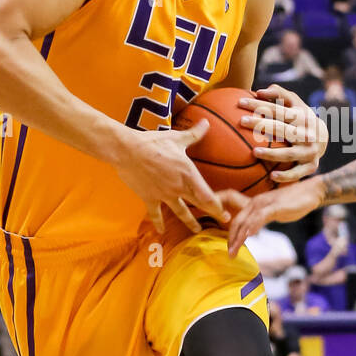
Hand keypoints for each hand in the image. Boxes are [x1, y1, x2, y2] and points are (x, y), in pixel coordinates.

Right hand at [114, 122, 230, 234]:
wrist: (129, 151)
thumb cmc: (154, 143)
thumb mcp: (177, 138)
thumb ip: (194, 134)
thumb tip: (207, 122)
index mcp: (188, 174)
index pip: (207, 195)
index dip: (218, 206)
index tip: (226, 213)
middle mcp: (179, 188)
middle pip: (199, 204)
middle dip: (212, 213)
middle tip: (223, 221)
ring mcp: (164, 195)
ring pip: (181, 212)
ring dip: (190, 222)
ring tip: (197, 231)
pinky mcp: (150, 198)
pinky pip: (156, 214)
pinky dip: (159, 223)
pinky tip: (161, 232)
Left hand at [225, 180, 325, 256]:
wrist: (310, 192)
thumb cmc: (292, 203)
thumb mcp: (272, 213)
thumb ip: (261, 220)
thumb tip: (252, 232)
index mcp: (254, 204)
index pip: (237, 220)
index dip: (231, 234)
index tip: (230, 248)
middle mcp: (256, 202)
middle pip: (238, 222)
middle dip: (232, 239)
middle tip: (229, 254)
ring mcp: (265, 204)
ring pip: (247, 221)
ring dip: (239, 237)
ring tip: (234, 250)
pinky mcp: (275, 206)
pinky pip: (260, 217)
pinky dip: (253, 226)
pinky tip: (249, 236)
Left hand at [238, 84, 329, 182]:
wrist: (324, 139)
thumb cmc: (301, 118)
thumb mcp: (295, 103)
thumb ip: (280, 93)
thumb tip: (260, 91)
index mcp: (301, 117)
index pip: (277, 109)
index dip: (259, 104)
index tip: (240, 102)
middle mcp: (306, 134)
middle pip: (282, 129)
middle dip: (261, 124)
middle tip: (242, 121)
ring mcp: (309, 151)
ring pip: (289, 154)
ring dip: (272, 153)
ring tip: (254, 152)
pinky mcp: (311, 166)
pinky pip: (297, 173)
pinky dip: (285, 176)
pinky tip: (271, 177)